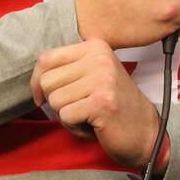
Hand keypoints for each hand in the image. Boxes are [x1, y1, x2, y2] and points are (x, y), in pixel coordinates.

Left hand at [31, 39, 164, 168]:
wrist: (144, 131)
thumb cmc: (112, 106)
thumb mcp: (92, 76)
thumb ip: (67, 69)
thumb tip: (35, 78)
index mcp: (96, 47)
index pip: (46, 58)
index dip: (37, 81)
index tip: (46, 97)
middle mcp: (100, 58)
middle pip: (47, 81)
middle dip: (56, 101)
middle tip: (81, 107)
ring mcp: (102, 79)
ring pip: (54, 100)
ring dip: (67, 116)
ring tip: (89, 115)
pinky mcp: (102, 102)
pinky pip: (65, 116)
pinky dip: (74, 127)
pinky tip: (93, 125)